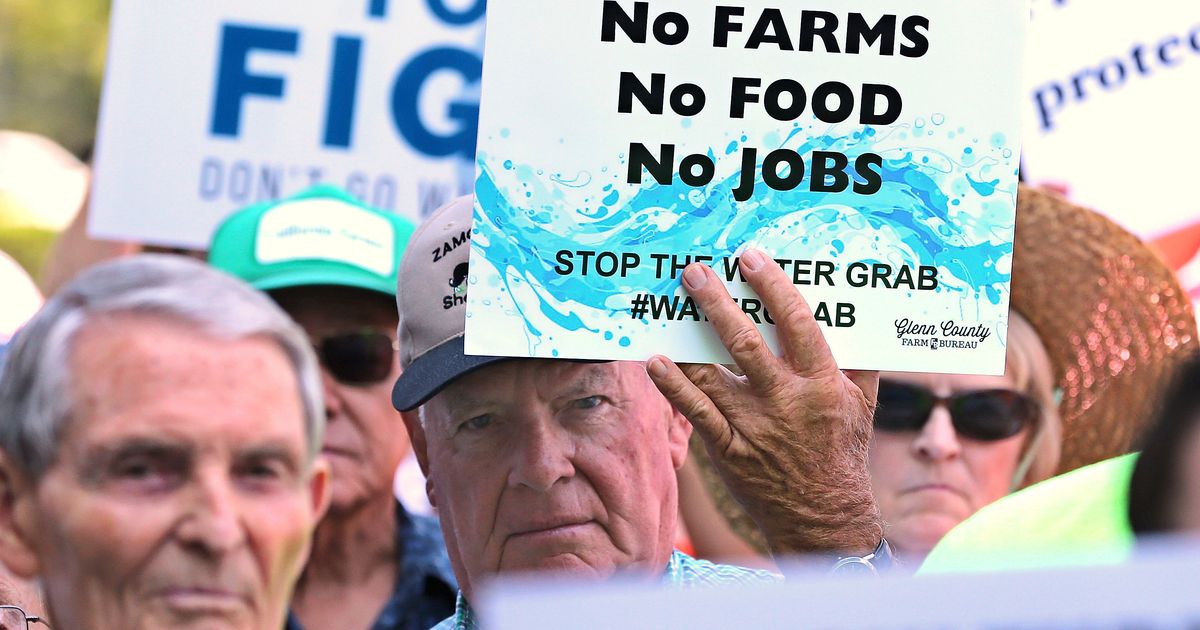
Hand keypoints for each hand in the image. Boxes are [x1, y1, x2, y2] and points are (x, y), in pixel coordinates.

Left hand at [647, 248, 880, 556]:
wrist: (824, 516)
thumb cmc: (843, 451)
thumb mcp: (862, 403)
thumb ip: (858, 358)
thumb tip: (857, 311)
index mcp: (822, 383)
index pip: (796, 323)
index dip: (772, 286)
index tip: (750, 258)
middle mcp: (785, 401)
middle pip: (745, 343)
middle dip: (717, 304)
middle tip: (695, 273)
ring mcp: (753, 426)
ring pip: (713, 375)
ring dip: (689, 338)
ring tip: (670, 305)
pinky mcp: (728, 449)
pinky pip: (696, 413)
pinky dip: (674, 387)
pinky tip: (656, 361)